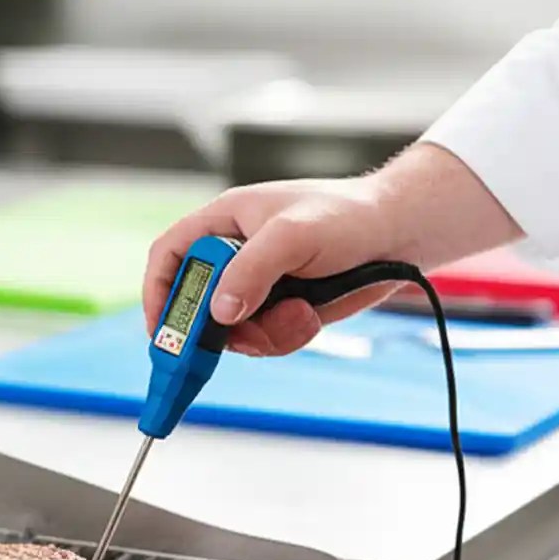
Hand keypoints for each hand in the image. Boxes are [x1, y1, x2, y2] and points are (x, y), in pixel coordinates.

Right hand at [142, 144, 519, 355]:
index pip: (170, 255)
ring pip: (233, 331)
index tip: (161, 331)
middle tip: (229, 344)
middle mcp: (236, 256)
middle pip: (197, 303)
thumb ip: (250, 271)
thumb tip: (218, 312)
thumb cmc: (348, 215)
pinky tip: (310, 316)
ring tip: (298, 314)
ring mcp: (259, 285)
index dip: (158, 292)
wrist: (399, 236)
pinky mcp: (282, 309)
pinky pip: (266, 339)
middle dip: (213, 329)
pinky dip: (286, 336)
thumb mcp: (293, 236)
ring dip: (263, 334)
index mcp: (224, 222)